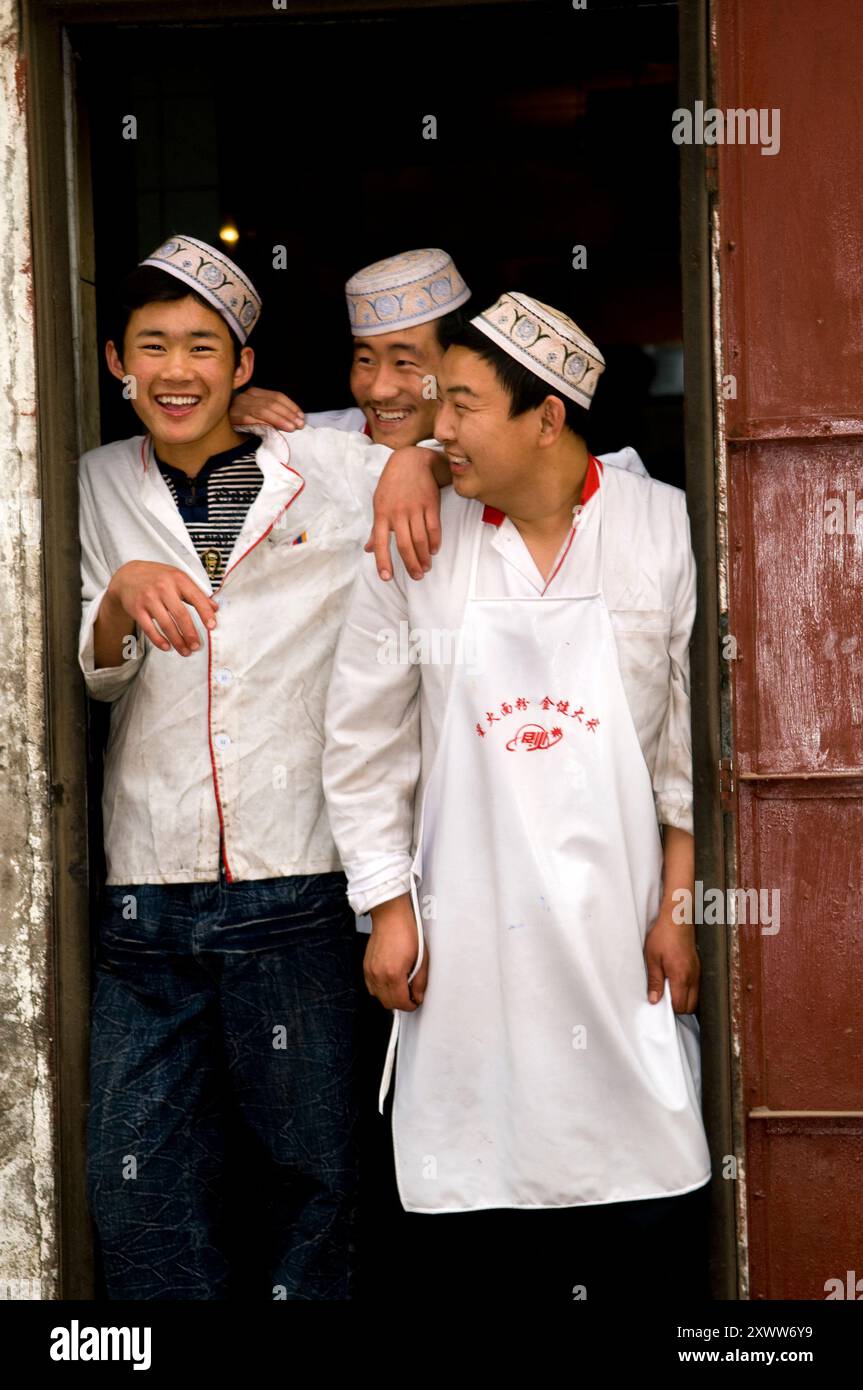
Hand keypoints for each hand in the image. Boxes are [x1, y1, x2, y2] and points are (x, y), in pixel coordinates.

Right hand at [106, 561, 218, 655]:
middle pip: (181, 615)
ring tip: (185, 651)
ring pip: (166, 624)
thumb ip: (196, 593)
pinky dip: (159, 640)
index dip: (205, 613)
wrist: (128, 575)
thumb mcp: (178, 578)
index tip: (212, 627)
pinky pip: (149, 628)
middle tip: (196, 646)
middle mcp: (163, 588)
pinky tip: (167, 647)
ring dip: (177, 641)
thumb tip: (215, 608)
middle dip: (190, 633)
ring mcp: (149, 598)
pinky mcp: (137, 609)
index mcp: (178, 579)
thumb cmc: (159, 578)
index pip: (196, 598)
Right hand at [230, 386, 304, 431]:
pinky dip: (264, 424)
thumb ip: (273, 412)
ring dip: (279, 420)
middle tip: (299, 425)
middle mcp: (246, 397)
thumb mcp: (260, 414)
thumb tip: (295, 419)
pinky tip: (274, 430)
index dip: (291, 406)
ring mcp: (239, 406)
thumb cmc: (245, 424)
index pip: (277, 396)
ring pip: (263, 410)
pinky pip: (251, 420)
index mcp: (254, 393)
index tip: (301, 417)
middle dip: (288, 414)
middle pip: (271, 403)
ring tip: (291, 428)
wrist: (220, 429)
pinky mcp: (234, 417)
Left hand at [365, 446, 442, 581]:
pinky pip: (434, 527)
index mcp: (382, 514)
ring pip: (421, 539)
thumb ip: (376, 530)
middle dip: (411, 564)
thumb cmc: (391, 485)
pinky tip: (434, 551)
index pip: (381, 543)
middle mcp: (398, 513)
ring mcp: (415, 508)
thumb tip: (369, 550)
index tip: (387, 578)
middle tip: (417, 576)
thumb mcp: (379, 504)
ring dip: (424, 557)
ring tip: (426, 567)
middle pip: (405, 545)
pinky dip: (435, 542)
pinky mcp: (430, 504)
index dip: (383, 562)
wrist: (411, 461)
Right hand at [366, 893, 428, 1010]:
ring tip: (400, 986)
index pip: (401, 1003)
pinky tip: (390, 981)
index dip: (411, 1005)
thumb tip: (418, 996)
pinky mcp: (365, 967)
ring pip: (378, 997)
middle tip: (410, 994)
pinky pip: (371, 988)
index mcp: (393, 974)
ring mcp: (370, 972)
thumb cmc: (405, 932)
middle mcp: (379, 975)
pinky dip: (380, 989)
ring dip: (390, 997)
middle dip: (401, 1003)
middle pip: (388, 1004)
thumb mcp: (421, 958)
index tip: (415, 1001)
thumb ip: (420, 982)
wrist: (390, 917)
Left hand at [644, 908, 699, 1013]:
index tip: (660, 1002)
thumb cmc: (663, 935)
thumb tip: (654, 1000)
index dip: (670, 1008)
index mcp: (681, 976)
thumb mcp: (652, 958)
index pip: (680, 1006)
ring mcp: (698, 972)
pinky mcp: (699, 966)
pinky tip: (677, 980)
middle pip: (691, 1006)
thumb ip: (654, 981)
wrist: (678, 918)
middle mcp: (693, 977)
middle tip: (664, 997)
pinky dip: (688, 989)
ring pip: (696, 997)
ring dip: (684, 998)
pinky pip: (697, 986)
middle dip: (679, 1007)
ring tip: (670, 988)